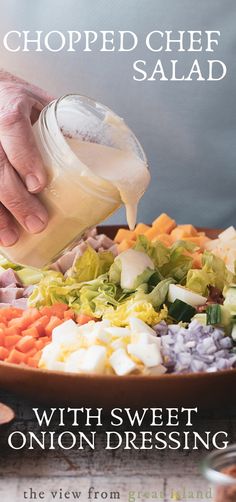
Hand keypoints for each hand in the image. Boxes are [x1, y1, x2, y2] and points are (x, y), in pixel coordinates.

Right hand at [0, 77, 51, 246]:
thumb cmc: (20, 101)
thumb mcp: (42, 102)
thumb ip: (64, 125)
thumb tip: (103, 156)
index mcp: (11, 104)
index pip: (12, 127)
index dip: (24, 156)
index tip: (38, 184)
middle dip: (16, 198)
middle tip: (37, 223)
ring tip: (13, 238)